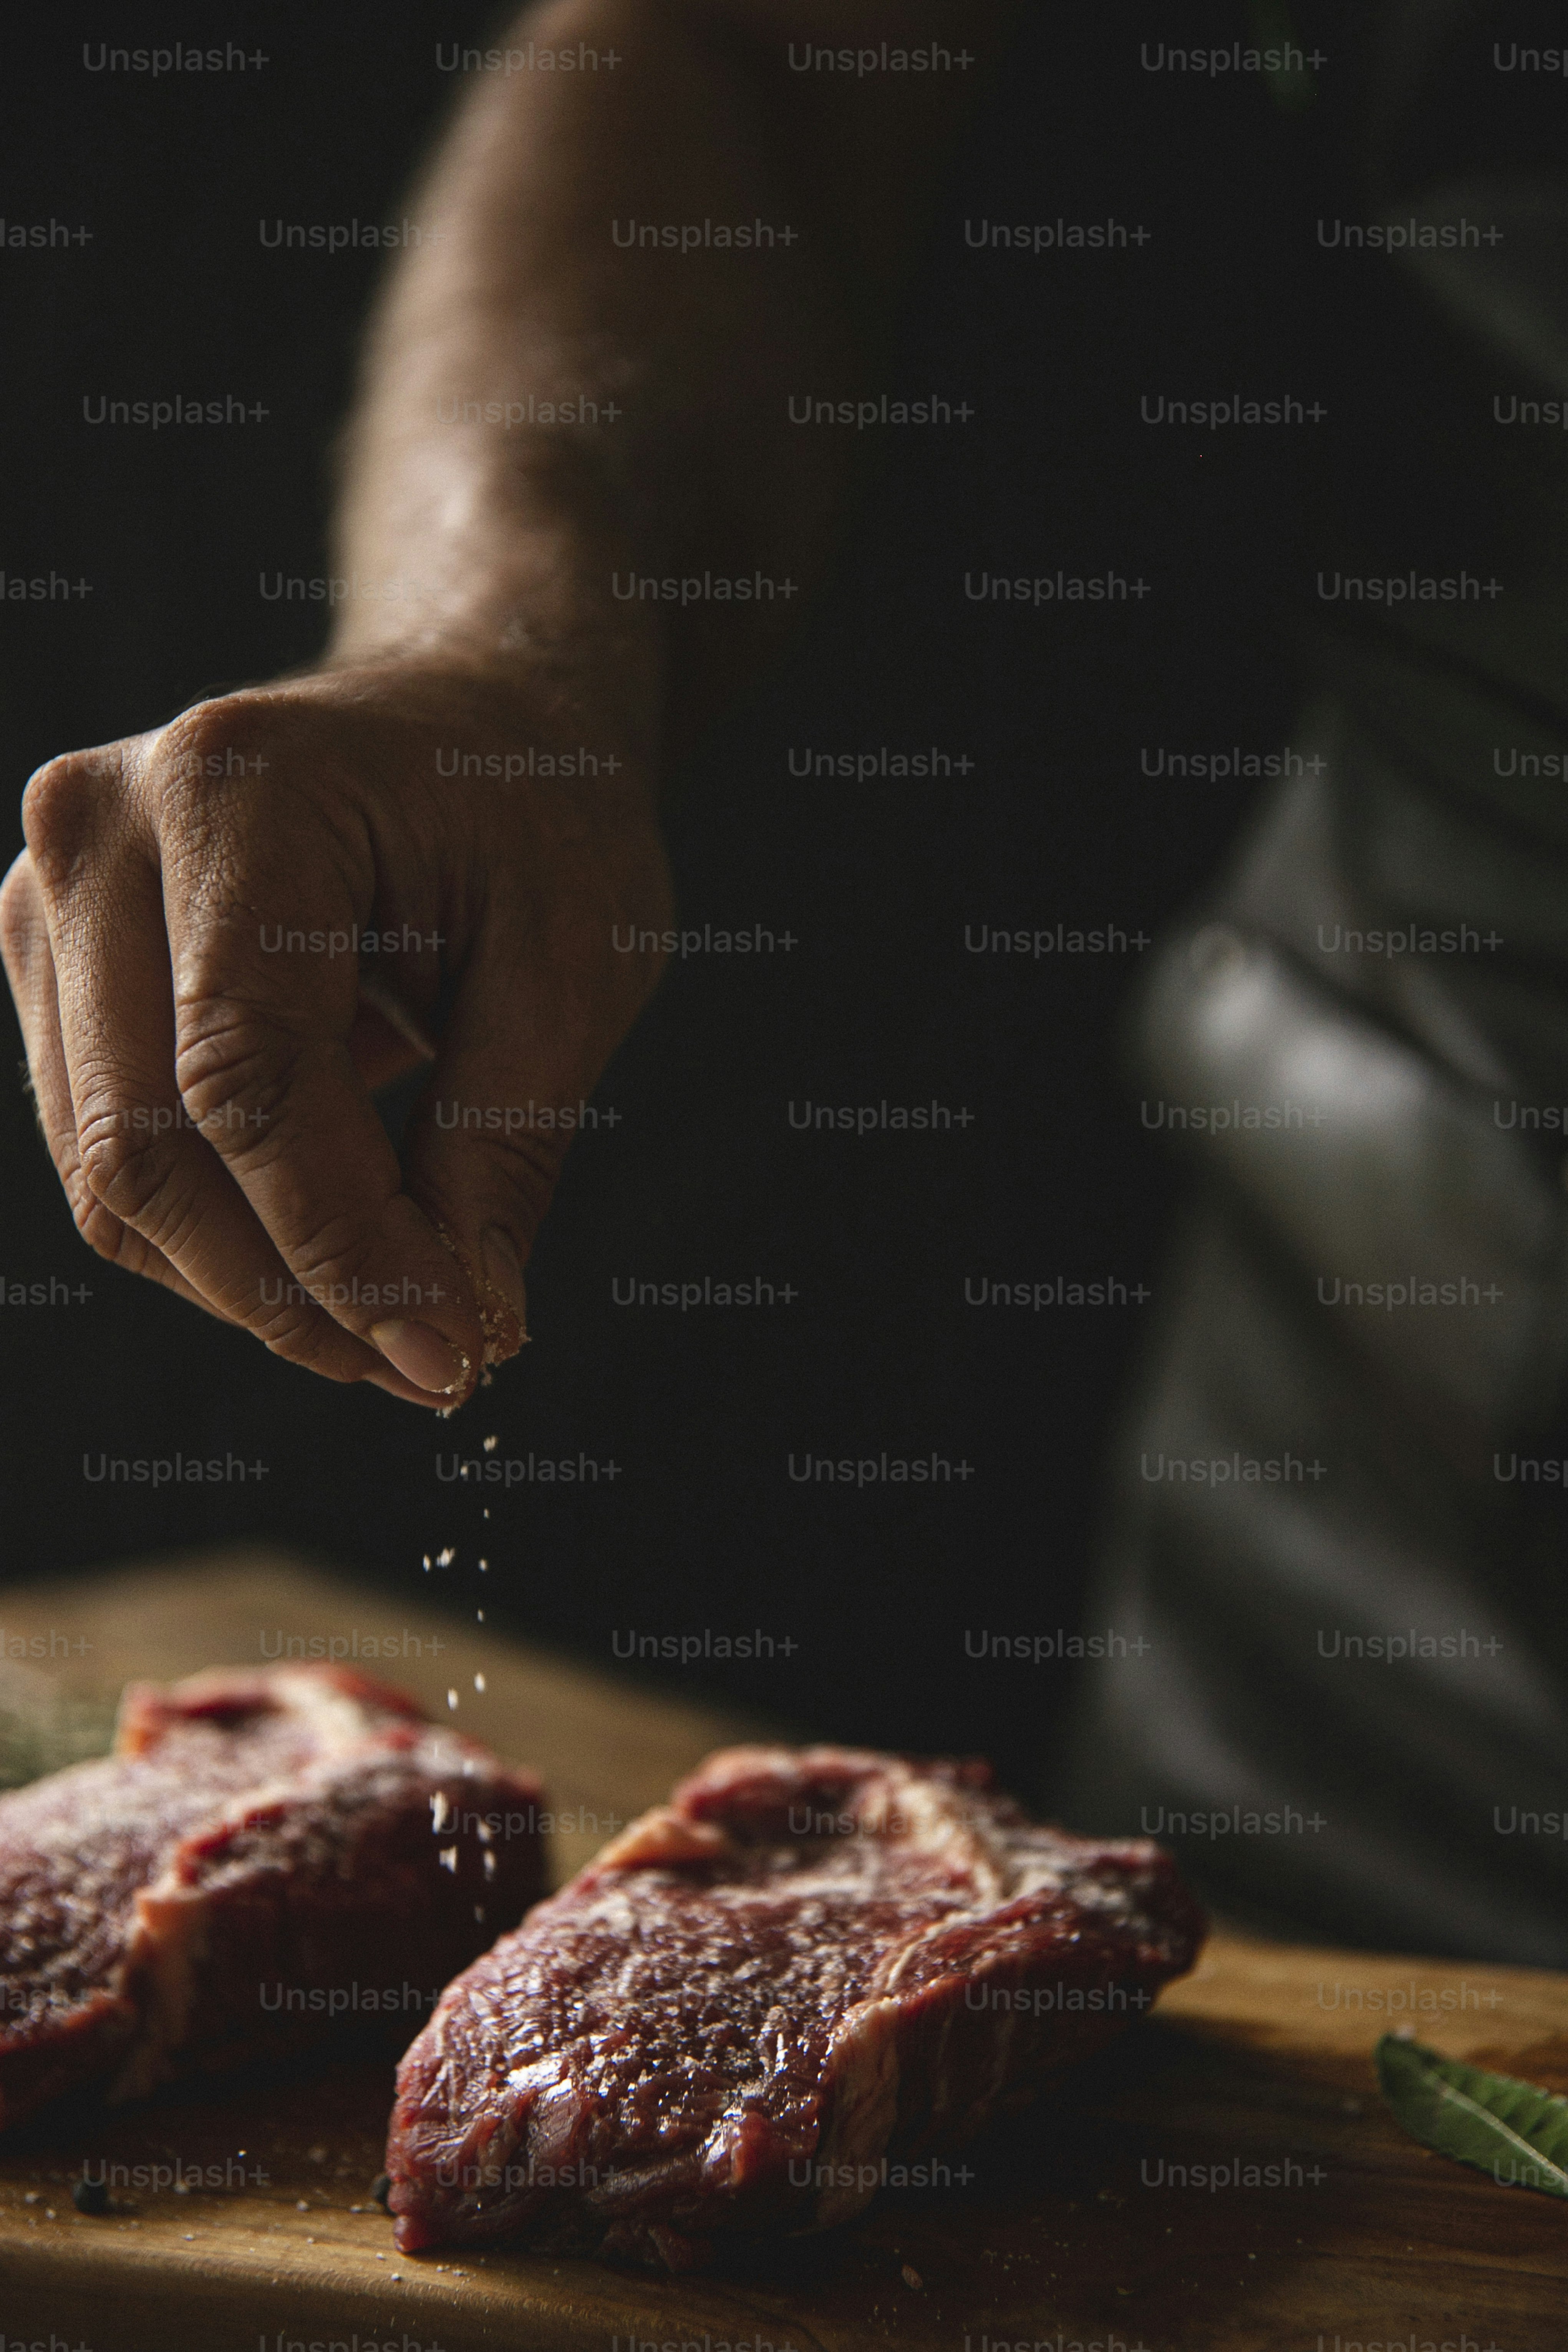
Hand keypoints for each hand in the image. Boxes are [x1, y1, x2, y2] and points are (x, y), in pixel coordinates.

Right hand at [0, 661, 670, 1407]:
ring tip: (397, 1327)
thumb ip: (505, 1148)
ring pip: (112, 1175)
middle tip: (432, 1367)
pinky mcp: (57, 962)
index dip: (343, 1246)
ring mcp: (50, 897)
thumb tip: (462, 1336)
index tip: (451, 1357)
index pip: (247, 1080)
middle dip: (292, 1292)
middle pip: (147, 1145)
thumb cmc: (539, 808)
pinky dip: (221, 1234)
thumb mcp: (577, 961)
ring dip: (253, 1284)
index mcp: (235, 788)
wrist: (476, 704)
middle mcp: (98, 831)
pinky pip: (111, 1150)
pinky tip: (334, 1256)